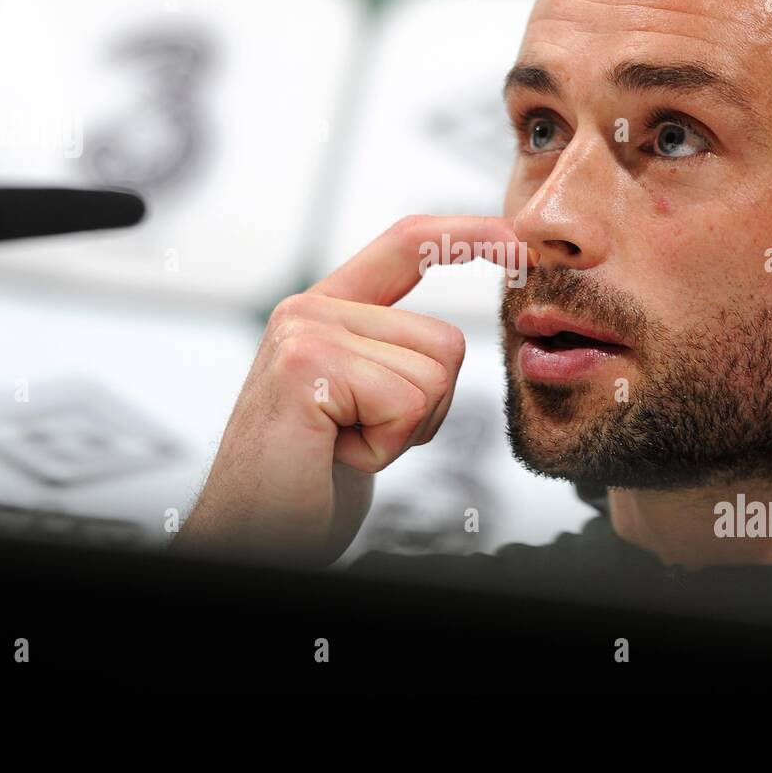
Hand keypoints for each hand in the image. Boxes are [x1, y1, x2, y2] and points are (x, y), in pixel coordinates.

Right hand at [172, 215, 526, 566]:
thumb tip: (449, 343)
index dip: (468, 234)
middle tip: (359, 438)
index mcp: (327, 312)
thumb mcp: (360, 406)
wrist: (253, 538)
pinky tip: (336, 455)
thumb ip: (390, 358)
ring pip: (433, 373)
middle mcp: (310, 310)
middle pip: (445, 340)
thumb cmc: (307, 481)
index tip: (519, 244)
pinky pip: (406, 401)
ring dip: (403, 431)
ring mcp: (304, 332)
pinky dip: (385, 446)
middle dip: (426, 409)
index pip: (408, 245)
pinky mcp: (306, 365)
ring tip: (342, 445)